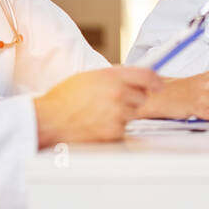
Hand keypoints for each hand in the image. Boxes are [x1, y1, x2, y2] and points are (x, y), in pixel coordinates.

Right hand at [33, 66, 161, 147]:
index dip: (156, 80)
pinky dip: (114, 128)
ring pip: (133, 114)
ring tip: (100, 113)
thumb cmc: (65, 98)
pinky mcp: (114, 132)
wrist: (50, 120)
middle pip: (143, 96)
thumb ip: (114, 76)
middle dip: (133, 98)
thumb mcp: (90, 76)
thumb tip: (133, 76)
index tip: (159, 85)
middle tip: (114, 101)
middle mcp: (118, 94)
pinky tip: (98, 124)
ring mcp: (118, 114)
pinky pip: (123, 129)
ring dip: (123, 114)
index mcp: (112, 77)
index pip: (147, 75)